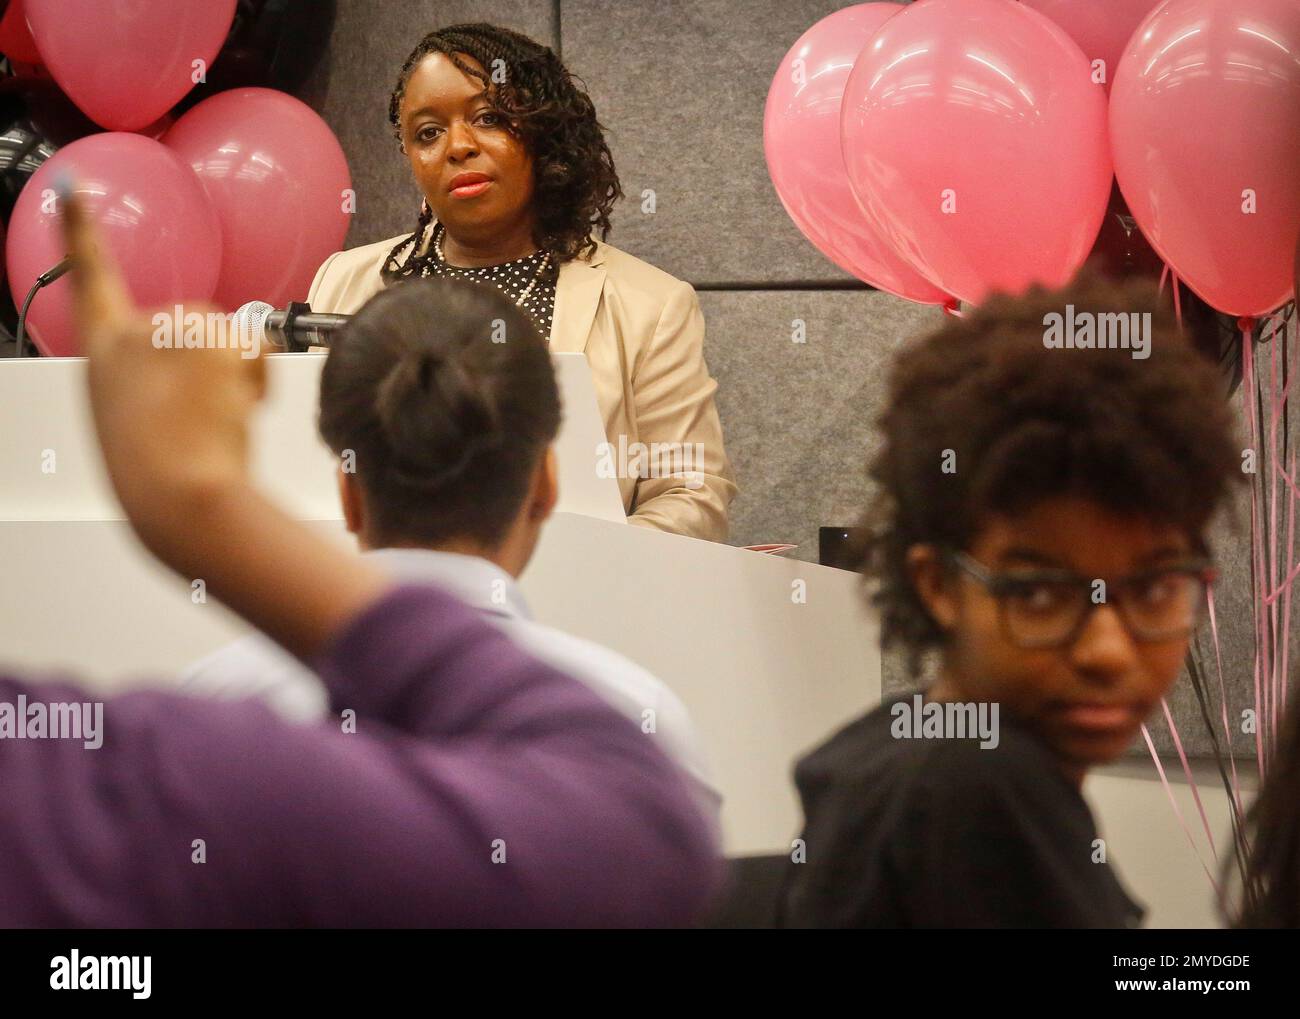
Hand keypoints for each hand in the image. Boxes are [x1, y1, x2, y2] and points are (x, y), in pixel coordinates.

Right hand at [61, 178, 388, 658]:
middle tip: (197, 416)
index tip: (72, 187)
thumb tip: (216, 353)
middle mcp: (130, 329)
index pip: (88, 275)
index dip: (80, 229)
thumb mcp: (137, 415)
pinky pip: (256, 346)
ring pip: (229, 335)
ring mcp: (170, 328)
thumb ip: (157, 374)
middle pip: (193, 322)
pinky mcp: (211, 335)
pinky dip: (259, 376)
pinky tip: (234, 408)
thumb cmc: (159, 473)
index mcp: (101, 351)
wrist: (180, 496)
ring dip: (236, 372)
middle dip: (213, 362)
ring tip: (211, 418)